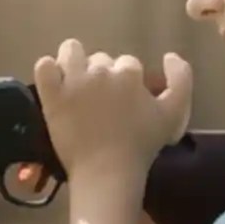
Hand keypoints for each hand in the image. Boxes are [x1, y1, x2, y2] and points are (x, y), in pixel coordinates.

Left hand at [33, 39, 192, 178]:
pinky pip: (44, 66)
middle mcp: (100, 70)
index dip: (127, 81)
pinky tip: (55, 83)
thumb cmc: (141, 146)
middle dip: (102, 75)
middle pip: (100, 59)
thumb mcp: (174, 113)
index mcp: (129, 72)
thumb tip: (170, 56)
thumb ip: (181, 80)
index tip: (124, 101)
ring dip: (74, 61)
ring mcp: (73, 81)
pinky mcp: (52, 95)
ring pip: (71, 51)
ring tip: (76, 82)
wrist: (107, 172)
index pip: (128, 64)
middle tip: (102, 101)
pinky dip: (49, 70)